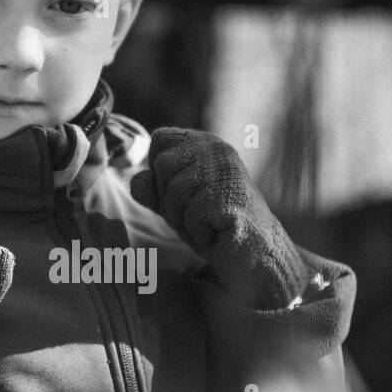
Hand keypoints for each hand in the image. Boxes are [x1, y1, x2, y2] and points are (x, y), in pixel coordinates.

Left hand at [130, 127, 309, 307]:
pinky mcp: (229, 195)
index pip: (160, 140)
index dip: (160, 173)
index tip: (184, 192)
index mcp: (203, 143)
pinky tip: (218, 230)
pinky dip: (199, 231)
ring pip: (174, 190)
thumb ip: (152, 190)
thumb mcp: (174, 204)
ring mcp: (225, 170)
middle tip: (198, 211)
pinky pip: (190, 214)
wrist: (253, 252)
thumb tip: (137, 178)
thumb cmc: (212, 225)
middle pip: (162, 165)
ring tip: (208, 221)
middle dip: (170, 198)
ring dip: (184, 217)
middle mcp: (216, 149)